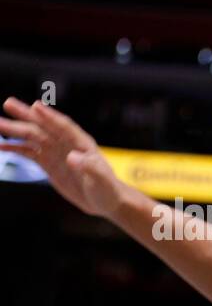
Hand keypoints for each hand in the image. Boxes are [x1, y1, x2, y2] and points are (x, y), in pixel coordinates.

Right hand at [0, 97, 125, 216]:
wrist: (105, 202)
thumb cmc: (108, 190)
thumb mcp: (101, 180)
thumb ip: (89, 167)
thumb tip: (72, 158)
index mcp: (82, 144)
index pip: (64, 127)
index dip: (50, 117)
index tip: (35, 106)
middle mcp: (67, 144)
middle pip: (44, 127)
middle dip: (26, 116)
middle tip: (8, 103)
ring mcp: (56, 153)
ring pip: (33, 137)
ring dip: (15, 131)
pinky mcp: (49, 163)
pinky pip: (29, 152)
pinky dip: (16, 148)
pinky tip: (1, 146)